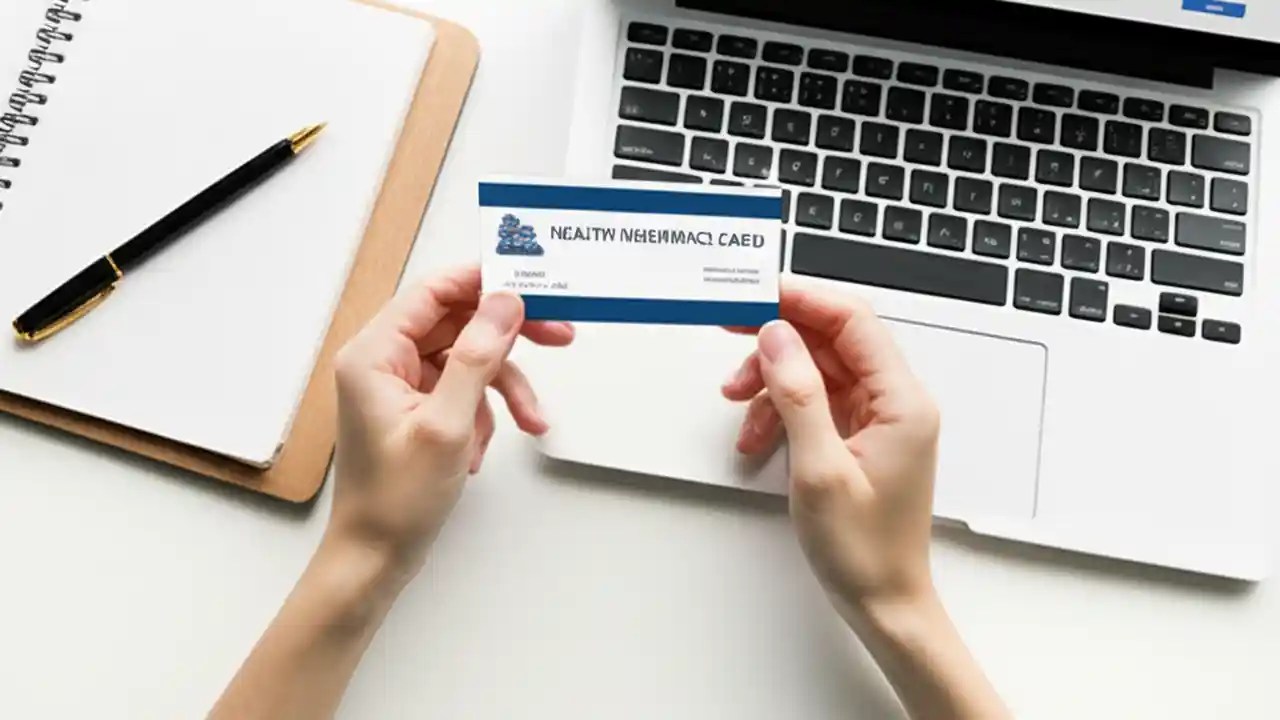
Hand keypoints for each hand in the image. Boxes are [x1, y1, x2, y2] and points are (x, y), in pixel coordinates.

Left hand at [328, 266, 573, 571]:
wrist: (375, 557)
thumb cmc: (394, 501)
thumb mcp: (447, 425)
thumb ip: (478, 358)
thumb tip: (504, 304)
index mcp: (373, 354)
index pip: (435, 291)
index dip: (484, 281)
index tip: (532, 282)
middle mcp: (382, 361)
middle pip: (459, 322)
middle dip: (509, 339)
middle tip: (560, 336)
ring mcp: (399, 385)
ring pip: (469, 360)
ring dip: (505, 387)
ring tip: (532, 420)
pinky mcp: (416, 408)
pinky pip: (464, 389)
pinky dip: (486, 413)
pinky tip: (483, 448)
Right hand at [722, 281, 939, 618]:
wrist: (884, 603)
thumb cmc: (865, 550)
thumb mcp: (819, 469)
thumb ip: (798, 395)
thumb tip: (777, 338)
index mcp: (902, 401)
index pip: (852, 320)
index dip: (801, 299)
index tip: (756, 292)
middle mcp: (896, 401)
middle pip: (831, 340)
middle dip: (777, 336)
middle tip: (730, 327)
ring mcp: (878, 418)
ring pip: (816, 369)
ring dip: (771, 378)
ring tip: (735, 399)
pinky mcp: (860, 436)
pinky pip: (814, 402)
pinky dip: (779, 409)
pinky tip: (756, 434)